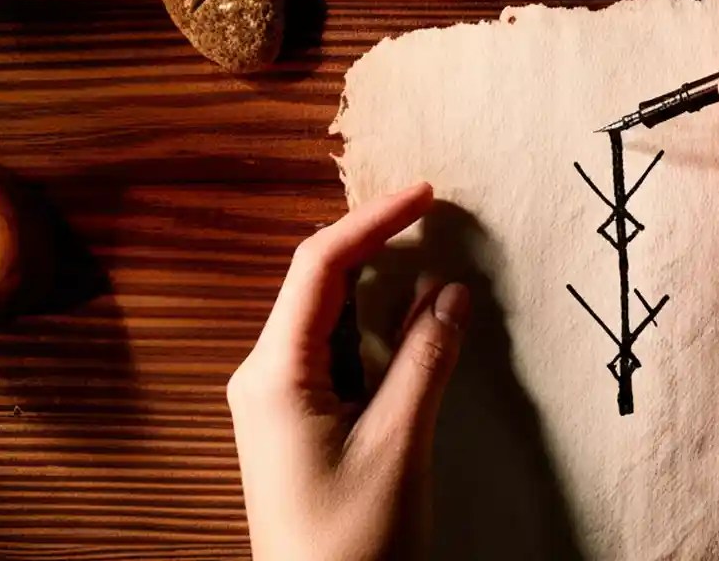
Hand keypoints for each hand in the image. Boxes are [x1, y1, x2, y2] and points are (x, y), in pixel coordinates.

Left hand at [227, 183, 468, 560]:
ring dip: (384, 290)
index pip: (321, 267)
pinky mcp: (301, 422)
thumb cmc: (351, 541)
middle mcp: (266, 376)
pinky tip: (417, 325)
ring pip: (333, 319)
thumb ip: (426, 360)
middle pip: (321, 285)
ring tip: (437, 263)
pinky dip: (380, 332)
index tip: (426, 192)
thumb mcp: (397, 443)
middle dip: (378, 246)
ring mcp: (280, 400)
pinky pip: (339, 354)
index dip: (373, 221)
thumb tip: (452, 292)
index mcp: (274, 373)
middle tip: (437, 219)